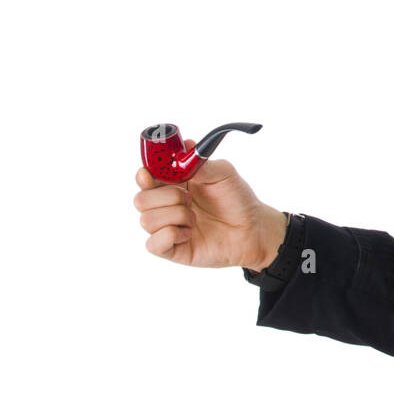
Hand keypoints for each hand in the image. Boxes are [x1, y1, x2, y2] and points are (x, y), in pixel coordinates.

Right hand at [133, 137, 285, 268]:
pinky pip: (152, 244)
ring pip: (146, 220)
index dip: (143, 176)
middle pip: (140, 200)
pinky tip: (189, 234)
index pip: (145, 178)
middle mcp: (166, 206)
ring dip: (176, 216)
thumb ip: (200, 162)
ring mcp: (167, 228)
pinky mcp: (171, 249)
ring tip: (195, 218)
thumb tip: (183, 144)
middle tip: (190, 198)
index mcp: (174, 184)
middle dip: (167, 196)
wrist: (253, 229)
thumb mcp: (224, 173)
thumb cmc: (237, 200)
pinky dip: (171, 235)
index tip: (148, 174)